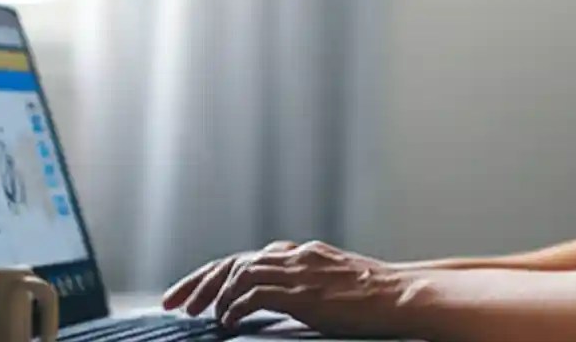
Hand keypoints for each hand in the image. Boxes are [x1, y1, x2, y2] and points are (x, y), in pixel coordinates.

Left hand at [167, 240, 426, 337]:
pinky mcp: (301, 292)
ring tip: (197, 315)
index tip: (193, 293)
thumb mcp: (335, 282)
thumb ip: (306, 284)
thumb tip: (281, 301)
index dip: (215, 274)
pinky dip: (234, 307)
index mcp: (301, 253)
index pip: (247, 257)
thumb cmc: (376, 296)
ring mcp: (298, 271)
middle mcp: (295, 256)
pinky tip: (227, 322)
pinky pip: (254, 294)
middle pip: (233, 261)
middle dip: (199, 281)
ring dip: (211, 294)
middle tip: (173, 302)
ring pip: (237, 272)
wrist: (402, 295)